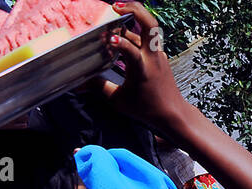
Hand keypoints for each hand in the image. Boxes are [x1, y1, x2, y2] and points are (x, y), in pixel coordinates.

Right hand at [96, 3, 187, 131]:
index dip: (120, 43)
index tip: (109, 39)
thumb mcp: (119, 100)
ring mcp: (158, 55)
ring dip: (134, 18)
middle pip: (150, 25)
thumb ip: (99, 88)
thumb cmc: (148, 109)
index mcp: (142, 70)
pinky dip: (134, 32)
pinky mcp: (159, 56)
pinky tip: (120, 33)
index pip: (132, 51)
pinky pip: (146, 39)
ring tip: (115, 13)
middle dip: (135, 10)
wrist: (173, 114)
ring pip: (148, 29)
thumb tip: (78, 84)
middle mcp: (152, 58)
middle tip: (115, 6)